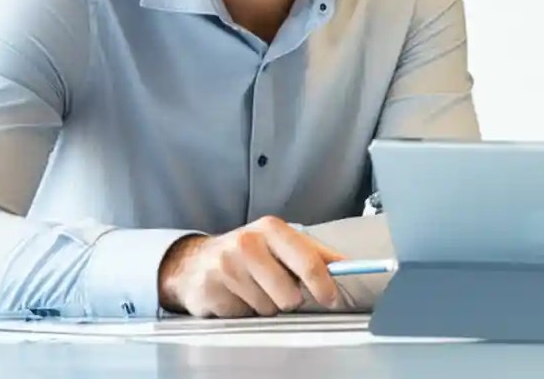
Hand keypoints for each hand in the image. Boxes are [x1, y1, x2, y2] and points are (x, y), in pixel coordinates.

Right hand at [157, 216, 346, 317]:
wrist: (195, 261)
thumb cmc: (247, 252)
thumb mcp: (281, 243)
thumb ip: (315, 254)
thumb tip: (349, 265)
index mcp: (271, 229)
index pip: (308, 262)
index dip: (324, 286)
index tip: (331, 299)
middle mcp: (248, 243)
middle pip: (290, 295)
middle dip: (289, 299)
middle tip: (277, 288)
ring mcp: (227, 266)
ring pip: (268, 309)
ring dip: (265, 305)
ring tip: (253, 289)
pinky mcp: (211, 289)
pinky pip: (244, 315)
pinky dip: (244, 311)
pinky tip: (235, 295)